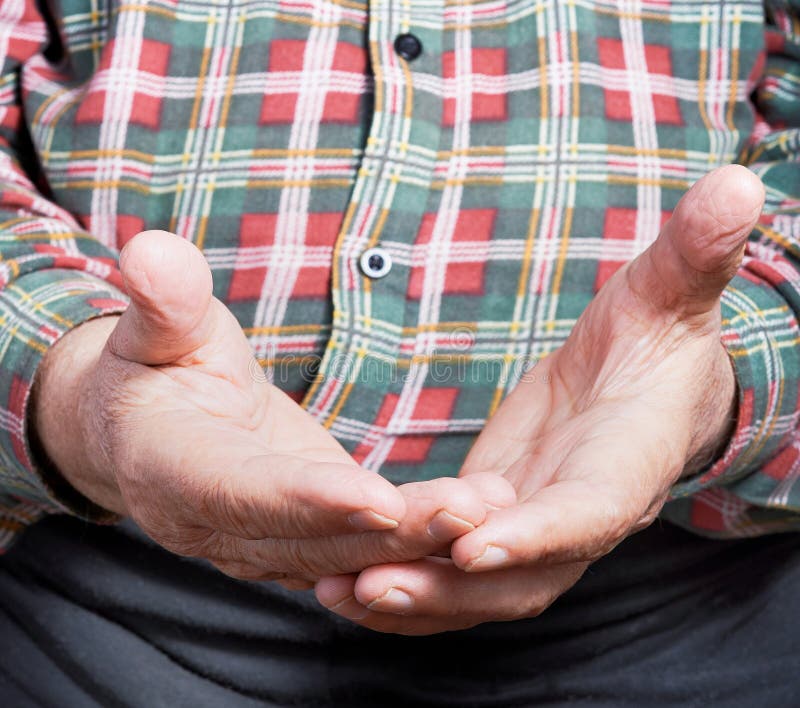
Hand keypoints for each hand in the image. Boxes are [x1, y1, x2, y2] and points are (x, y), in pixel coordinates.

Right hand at [33, 231, 514, 582]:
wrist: (152, 427)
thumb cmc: (157, 368)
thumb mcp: (155, 329)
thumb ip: (161, 302)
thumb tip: (151, 251)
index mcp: (174, 472)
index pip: (243, 493)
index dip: (308, 499)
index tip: (378, 499)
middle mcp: (219, 527)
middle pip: (310, 539)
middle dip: (390, 531)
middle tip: (470, 510)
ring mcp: (263, 542)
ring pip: (345, 555)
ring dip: (418, 541)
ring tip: (489, 509)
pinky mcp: (301, 538)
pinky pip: (358, 550)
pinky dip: (414, 541)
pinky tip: (476, 517)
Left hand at [316, 165, 764, 632]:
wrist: (639, 384)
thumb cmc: (655, 335)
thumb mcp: (668, 291)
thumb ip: (694, 252)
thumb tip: (739, 182)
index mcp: (625, 465)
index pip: (587, 514)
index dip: (536, 534)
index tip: (472, 546)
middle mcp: (580, 515)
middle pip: (522, 577)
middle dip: (450, 590)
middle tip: (373, 585)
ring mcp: (536, 528)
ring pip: (480, 588)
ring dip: (414, 599)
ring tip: (335, 592)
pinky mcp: (497, 523)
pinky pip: (453, 571)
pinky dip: (407, 583)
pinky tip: (342, 583)